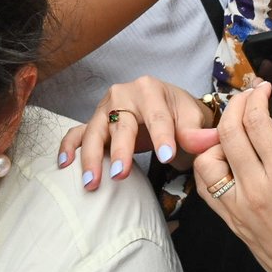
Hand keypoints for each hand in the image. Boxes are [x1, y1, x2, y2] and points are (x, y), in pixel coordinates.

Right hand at [58, 76, 219, 189]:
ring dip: (91, 157)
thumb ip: (197, 132)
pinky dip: (69, 146)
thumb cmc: (180, 114)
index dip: (162, 137)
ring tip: (92, 182)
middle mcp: (123, 94)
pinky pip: (77, 132)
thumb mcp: (193, 119)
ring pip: (94, 131)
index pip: (157, 116)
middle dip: (120, 150)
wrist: (168, 108)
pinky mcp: (95, 121)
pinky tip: (64, 164)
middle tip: (121, 174)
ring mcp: (105, 108)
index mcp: (150, 89)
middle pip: (120, 124)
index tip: (166, 158)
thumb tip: (207, 142)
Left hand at [193, 82, 271, 271]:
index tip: (263, 87)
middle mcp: (255, 188)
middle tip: (248, 96)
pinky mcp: (229, 220)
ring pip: (207, 158)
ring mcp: (237, 206)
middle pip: (228, 132)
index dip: (256, 97)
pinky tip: (226, 157)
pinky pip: (206, 186)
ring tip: (236, 130)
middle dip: (235, 105)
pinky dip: (209, 164)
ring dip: (217, 136)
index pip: (255, 122)